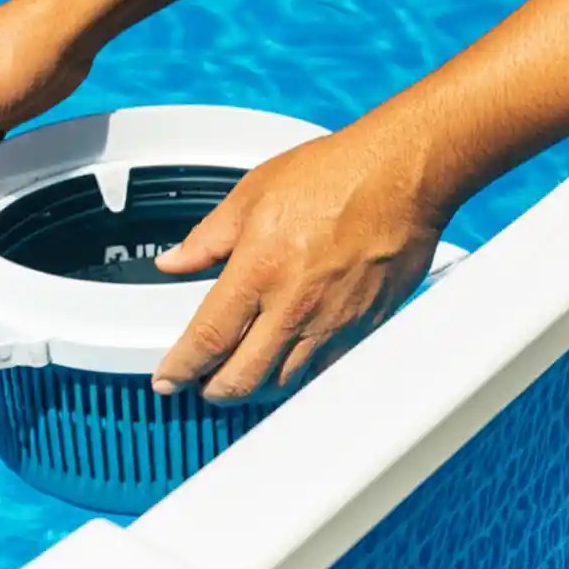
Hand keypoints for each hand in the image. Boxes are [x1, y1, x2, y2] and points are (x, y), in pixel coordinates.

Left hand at [151, 127, 448, 403]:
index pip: (208, 339)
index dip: (181, 368)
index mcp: (258, 271)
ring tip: (237, 380)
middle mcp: (294, 306)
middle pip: (242, 379)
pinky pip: (321, 371)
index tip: (167, 380)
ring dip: (253, 391)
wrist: (401, 176)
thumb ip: (206, 239)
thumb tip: (172, 262)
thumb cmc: (334, 176)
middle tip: (199, 385)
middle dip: (213, 392)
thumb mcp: (251, 195)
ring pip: (283, 384)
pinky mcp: (362, 328)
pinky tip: (283, 369)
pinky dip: (295, 378)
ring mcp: (331, 323)